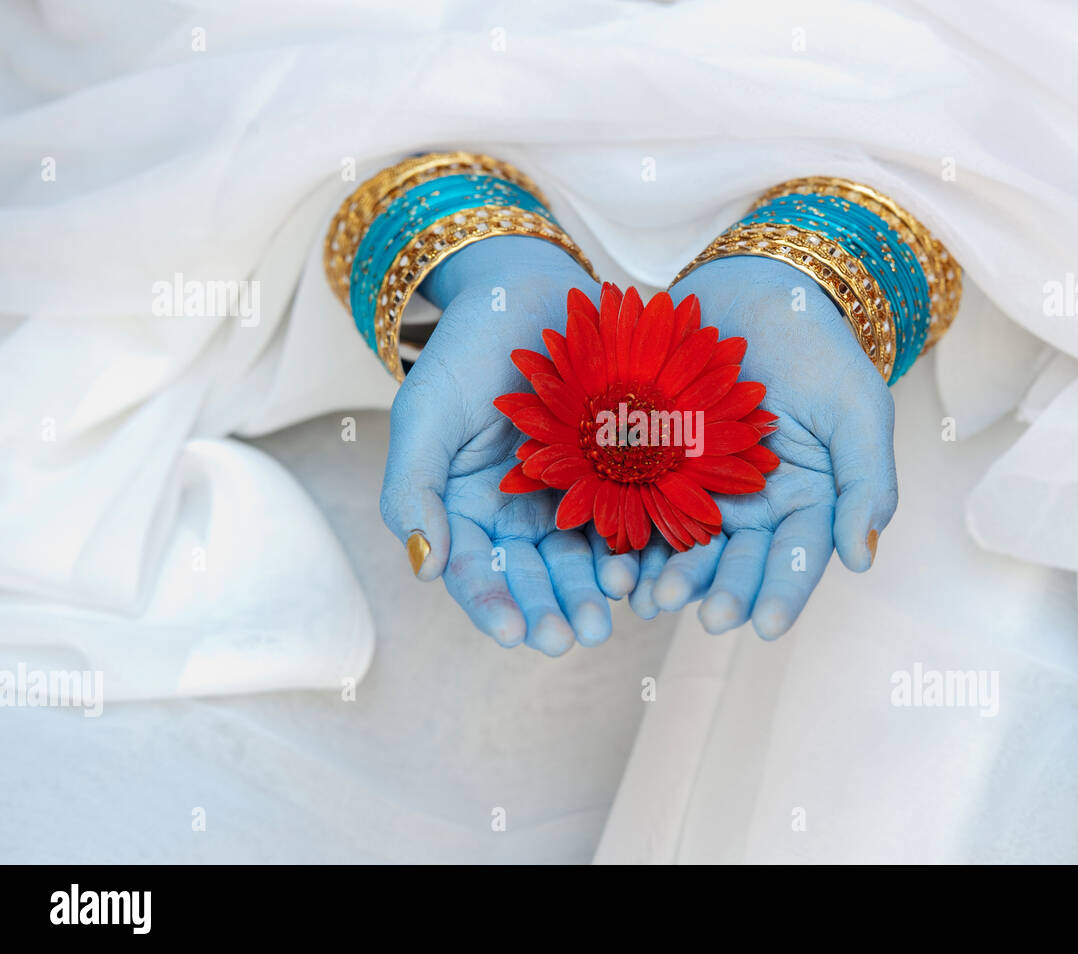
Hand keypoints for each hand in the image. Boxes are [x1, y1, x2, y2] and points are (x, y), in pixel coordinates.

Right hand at [379, 237, 637, 655]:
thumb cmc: (466, 350)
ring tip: (610, 609)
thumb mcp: (424, 415)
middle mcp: (516, 513)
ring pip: (580, 558)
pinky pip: (624, 520)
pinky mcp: (612, 475)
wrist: (530, 291)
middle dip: (552, 608)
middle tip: (575, 635)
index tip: (515, 634)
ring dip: (592, 590)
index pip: (475, 571)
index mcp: (463, 509)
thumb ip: (414, 490)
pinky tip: (641, 564)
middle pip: (533, 576)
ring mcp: (566, 497)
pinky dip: (631, 547)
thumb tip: (424, 569)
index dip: (494, 604)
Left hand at [629, 255, 897, 637]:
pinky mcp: (656, 464)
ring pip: (685, 544)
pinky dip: (629, 536)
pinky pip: (640, 506)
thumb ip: (864, 481)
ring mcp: (701, 488)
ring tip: (652, 598)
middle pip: (738, 561)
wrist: (754, 287)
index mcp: (806, 503)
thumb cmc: (817, 347)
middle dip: (722, 590)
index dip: (783, 592)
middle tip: (705, 615)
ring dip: (670, 575)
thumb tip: (861, 558)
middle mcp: (753, 507)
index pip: (797, 558)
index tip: (767, 626)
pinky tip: (615, 559)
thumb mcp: (857, 409)